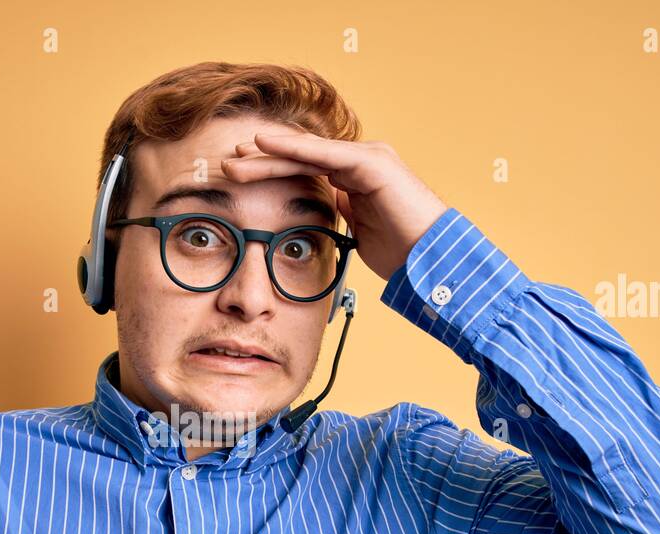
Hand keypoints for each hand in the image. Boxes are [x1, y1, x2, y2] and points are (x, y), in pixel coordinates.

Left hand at [220, 130, 448, 281]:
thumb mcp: (360, 234)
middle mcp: (361, 163)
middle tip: (228, 164)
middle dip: (263, 161)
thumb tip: (327, 211)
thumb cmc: (402, 253)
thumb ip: (344, 216)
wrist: (431, 262)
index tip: (240, 177)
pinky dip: (295, 149)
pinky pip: (325, 154)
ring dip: (270, 154)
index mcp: (356, 179)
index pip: (305, 170)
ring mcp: (368, 159)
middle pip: (301, 159)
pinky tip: (267, 145)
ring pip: (308, 153)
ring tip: (237, 156)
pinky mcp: (372, 163)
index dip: (272, 172)